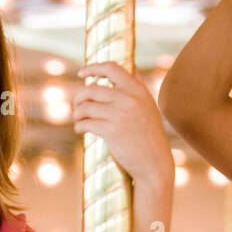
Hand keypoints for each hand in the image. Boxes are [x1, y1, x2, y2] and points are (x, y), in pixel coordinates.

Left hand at [73, 61, 172, 188]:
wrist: (155, 163)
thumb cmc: (149, 136)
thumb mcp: (148, 106)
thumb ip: (138, 87)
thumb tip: (130, 68)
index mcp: (138, 90)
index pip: (112, 68)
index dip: (92, 68)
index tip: (81, 73)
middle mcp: (129, 99)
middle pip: (92, 89)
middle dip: (79, 97)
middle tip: (77, 106)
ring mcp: (120, 114)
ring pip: (86, 106)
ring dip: (77, 113)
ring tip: (78, 119)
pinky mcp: (111, 131)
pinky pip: (86, 123)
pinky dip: (79, 126)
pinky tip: (80, 130)